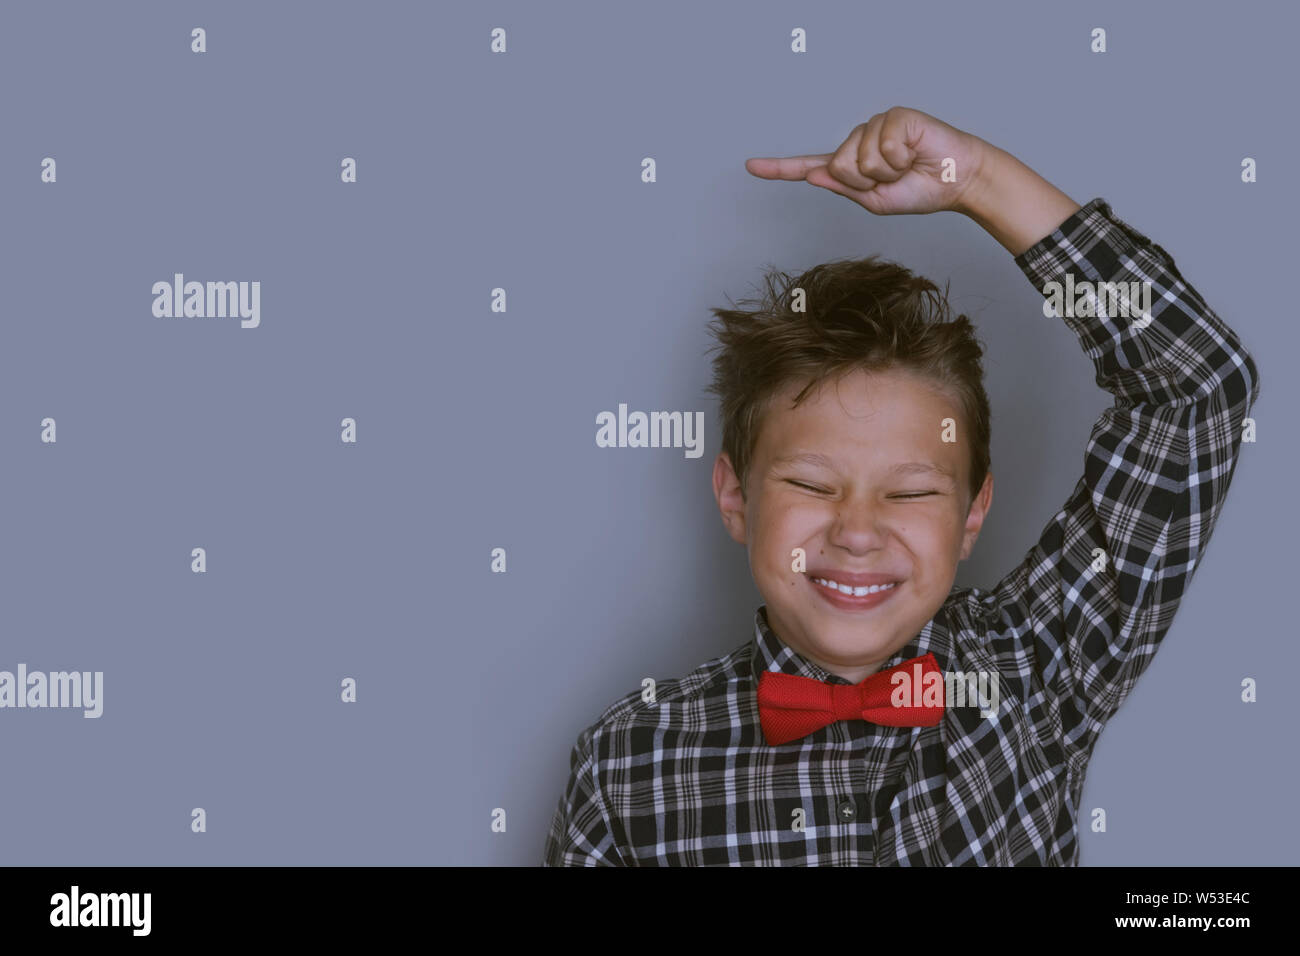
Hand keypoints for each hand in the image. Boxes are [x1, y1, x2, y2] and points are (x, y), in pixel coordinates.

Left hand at [745, 106, 992, 215]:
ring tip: (906, 165)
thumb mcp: (876, 201)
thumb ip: (846, 189)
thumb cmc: (920, 190)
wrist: (956, 181)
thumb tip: (814, 174)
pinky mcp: (893, 117)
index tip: (751, 166)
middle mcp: (856, 142)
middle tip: (893, 178)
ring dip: (886, 171)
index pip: (809, 166)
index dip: (779, 168)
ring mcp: (873, 126)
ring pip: (857, 158)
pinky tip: (914, 152)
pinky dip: (900, 158)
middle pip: (837, 167)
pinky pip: (882, 147)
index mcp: (849, 165)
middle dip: (866, 182)